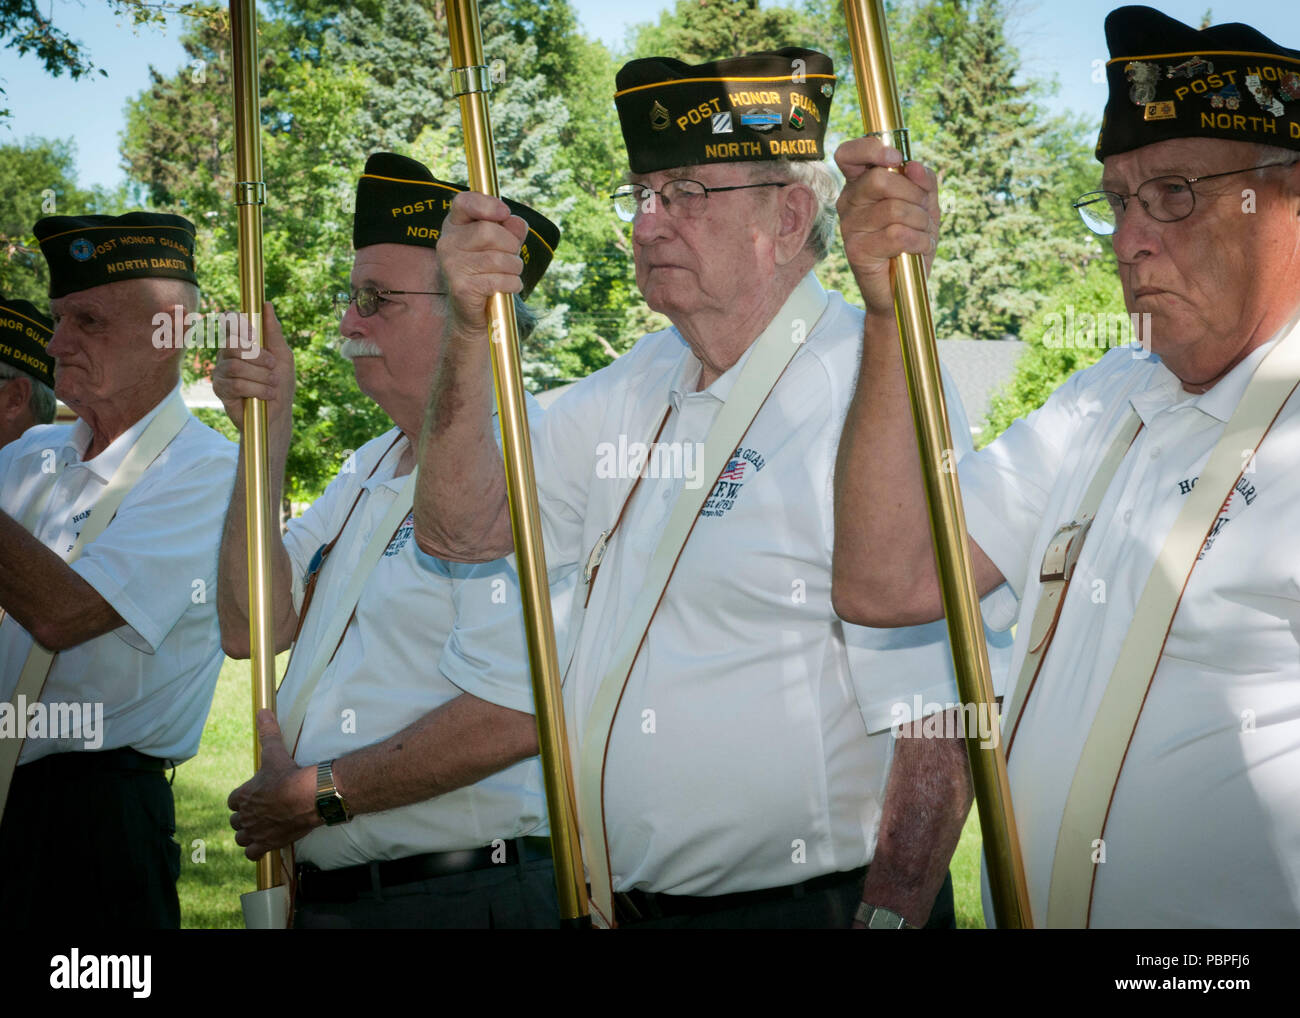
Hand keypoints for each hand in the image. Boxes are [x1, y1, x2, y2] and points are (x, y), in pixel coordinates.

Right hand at [211, 301, 294, 452]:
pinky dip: (256, 389)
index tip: (253, 334)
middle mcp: (228, 353)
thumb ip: (274, 332)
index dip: (237, 322)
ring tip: (272, 385)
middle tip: (272, 366)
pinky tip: (265, 395)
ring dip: (261, 377)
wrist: (277, 414)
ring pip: (236, 366)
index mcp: (242, 342)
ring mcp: (222, 370)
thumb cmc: (280, 384)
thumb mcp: (282, 356)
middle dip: (258, 356)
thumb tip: (267, 305)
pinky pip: (235, 383)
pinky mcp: (220, 388)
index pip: (230, 322)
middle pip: (232, 343)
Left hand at [227, 709, 318, 859]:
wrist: (310, 797)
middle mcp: (246, 816)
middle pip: (236, 821)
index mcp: (244, 795)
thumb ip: (268, 733)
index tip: (252, 797)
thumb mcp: (276, 752)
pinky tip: (266, 843)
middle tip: (260, 813)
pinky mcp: (267, 843)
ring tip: (261, 829)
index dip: (242, 800)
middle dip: (244, 818)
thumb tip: (262, 711)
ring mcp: (256, 831)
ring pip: (241, 838)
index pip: (232, 801)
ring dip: (248, 834)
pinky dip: (256, 850)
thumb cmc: (290, 775)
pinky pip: (252, 853)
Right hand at [437, 191, 529, 340]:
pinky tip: (507, 287)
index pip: (464, 202)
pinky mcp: (461, 287)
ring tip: (509, 274)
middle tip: (512, 256)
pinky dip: (512, 284)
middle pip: (488, 231)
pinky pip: (499, 280)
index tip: (505, 212)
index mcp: (455, 225)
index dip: (486, 204)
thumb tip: (517, 222)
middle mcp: (447, 242)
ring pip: (498, 258)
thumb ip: (512, 230)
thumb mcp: (503, 245)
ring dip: (514, 268)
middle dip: (511, 245)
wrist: (474, 311)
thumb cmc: (489, 271)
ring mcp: (451, 265)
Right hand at [834, 137, 940, 318]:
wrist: (903, 287)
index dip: (871, 149)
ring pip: (894, 209)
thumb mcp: (925, 204)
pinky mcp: (856, 250)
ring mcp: (850, 226)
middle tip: (922, 212)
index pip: (848, 154)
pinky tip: (916, 249)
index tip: (896, 160)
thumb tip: (912, 165)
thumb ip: (923, 180)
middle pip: (881, 180)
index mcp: (861, 184)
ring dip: (920, 223)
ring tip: (920, 235)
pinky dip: (918, 241)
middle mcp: (849, 202)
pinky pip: (897, 235)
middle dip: (914, 195)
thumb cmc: (912, 241)